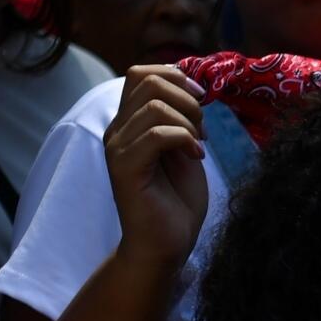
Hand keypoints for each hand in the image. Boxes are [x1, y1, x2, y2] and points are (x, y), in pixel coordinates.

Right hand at [105, 64, 209, 274]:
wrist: (165, 245)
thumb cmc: (177, 203)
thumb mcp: (184, 151)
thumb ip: (181, 120)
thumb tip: (193, 90)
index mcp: (129, 123)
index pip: (140, 74)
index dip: (175, 76)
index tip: (200, 102)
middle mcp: (117, 131)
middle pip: (146, 80)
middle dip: (186, 99)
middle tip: (202, 130)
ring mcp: (118, 148)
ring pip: (154, 106)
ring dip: (188, 122)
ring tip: (198, 147)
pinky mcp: (125, 168)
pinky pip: (156, 134)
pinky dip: (184, 139)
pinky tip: (196, 158)